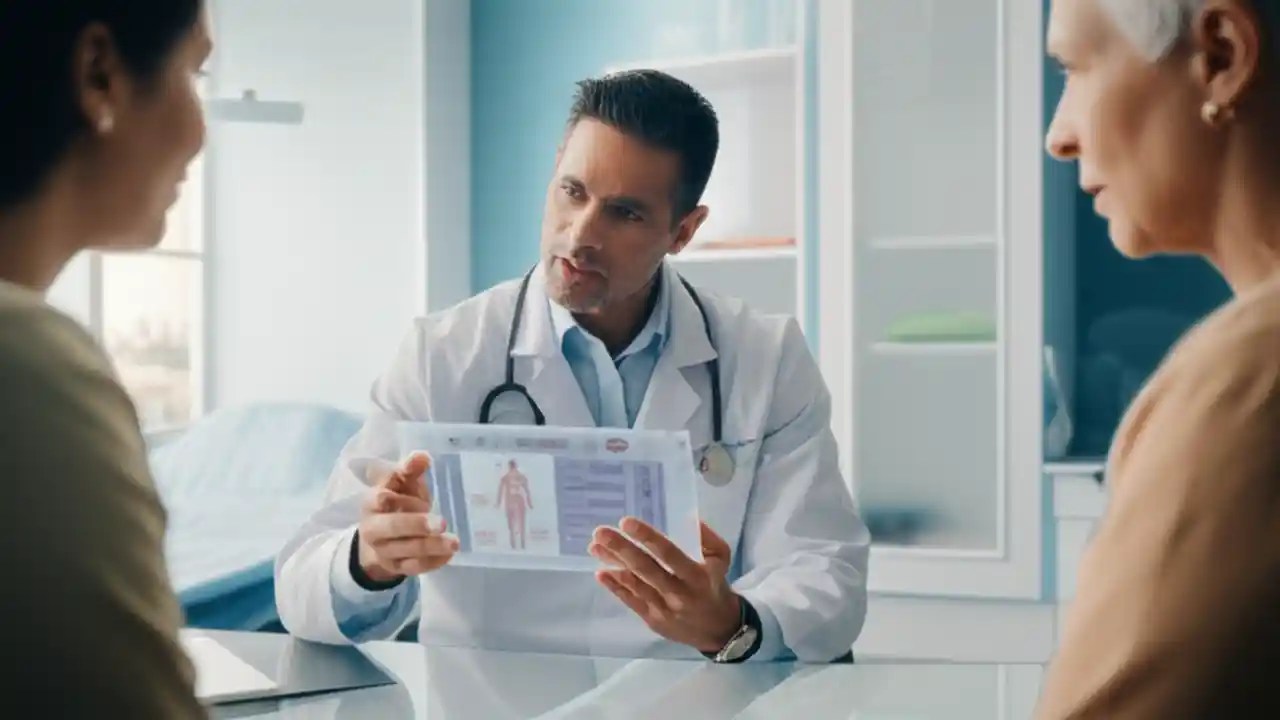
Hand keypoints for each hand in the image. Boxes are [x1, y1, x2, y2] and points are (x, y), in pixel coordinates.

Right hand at [357, 452, 458, 582]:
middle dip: (416, 525)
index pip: (380, 497)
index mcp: (372, 501)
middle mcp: (373, 527)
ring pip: (407, 550)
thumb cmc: (398, 504)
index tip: (403, 494)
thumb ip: (410, 470)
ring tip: (454, 542)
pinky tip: (449, 554)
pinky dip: (433, 562)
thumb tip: (423, 456)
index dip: (392, 496)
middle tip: (442, 523)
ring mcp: (384, 550)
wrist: (381, 540)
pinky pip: (415, 567)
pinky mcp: (396, 568)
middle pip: (392, 527)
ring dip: (431, 546)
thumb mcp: (402, 484)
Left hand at [589, 518, 741, 653]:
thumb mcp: (722, 558)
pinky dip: (615, 587)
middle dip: (621, 549)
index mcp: (696, 576)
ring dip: (613, 564)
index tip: (626, 522)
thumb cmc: (715, 586)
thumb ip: (707, 537)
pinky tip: (601, 572)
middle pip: (646, 569)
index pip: (669, 554)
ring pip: (634, 584)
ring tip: (595, 546)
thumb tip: (688, 518)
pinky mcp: (653, 620)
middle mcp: (678, 593)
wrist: (719, 630)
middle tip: (600, 532)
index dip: (647, 537)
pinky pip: (631, 601)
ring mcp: (663, 609)